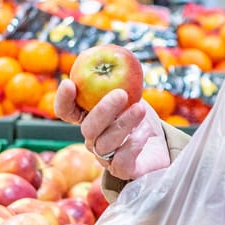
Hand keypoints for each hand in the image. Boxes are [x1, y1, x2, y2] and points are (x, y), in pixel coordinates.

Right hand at [53, 79, 170, 180]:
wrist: (160, 144)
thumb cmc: (139, 115)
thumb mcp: (131, 92)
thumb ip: (119, 78)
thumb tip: (112, 54)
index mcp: (88, 118)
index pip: (67, 111)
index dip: (64, 100)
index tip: (69, 83)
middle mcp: (93, 138)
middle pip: (88, 128)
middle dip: (103, 110)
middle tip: (121, 94)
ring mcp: (106, 156)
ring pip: (105, 144)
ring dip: (123, 124)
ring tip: (141, 109)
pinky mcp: (123, 171)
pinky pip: (121, 162)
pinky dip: (133, 146)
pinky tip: (145, 133)